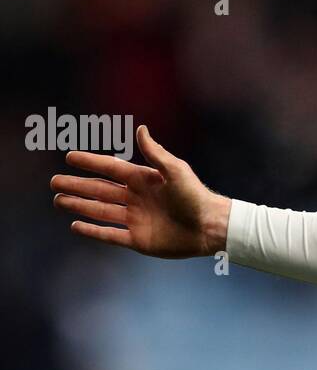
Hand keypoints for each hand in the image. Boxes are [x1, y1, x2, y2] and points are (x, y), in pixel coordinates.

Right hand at [51, 125, 230, 257]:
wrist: (210, 227)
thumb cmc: (196, 196)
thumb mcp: (175, 170)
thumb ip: (155, 153)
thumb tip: (141, 129)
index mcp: (143, 179)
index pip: (110, 168)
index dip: (90, 163)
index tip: (69, 157)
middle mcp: (136, 198)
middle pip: (99, 190)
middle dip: (76, 186)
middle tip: (54, 182)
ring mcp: (135, 219)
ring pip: (100, 211)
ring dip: (79, 205)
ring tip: (58, 201)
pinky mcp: (138, 240)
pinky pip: (110, 235)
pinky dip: (93, 231)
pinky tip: (76, 225)